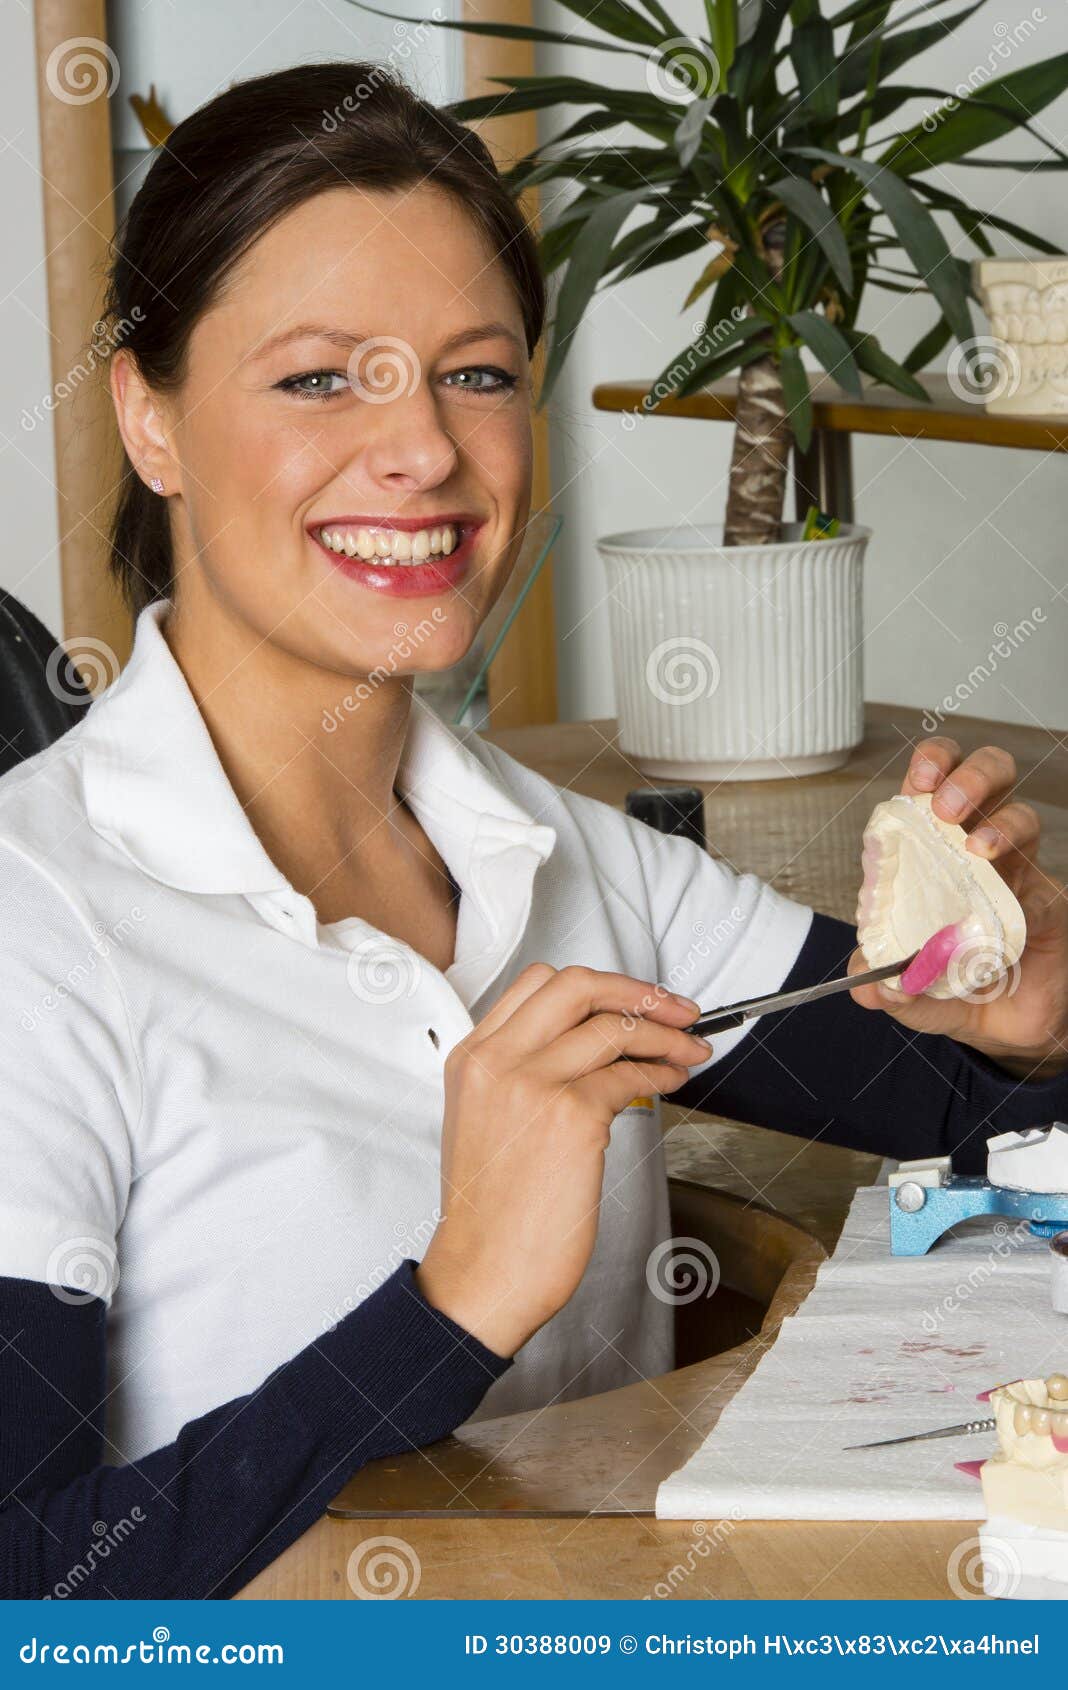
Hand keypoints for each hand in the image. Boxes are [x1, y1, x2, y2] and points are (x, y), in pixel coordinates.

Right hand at [415, 964, 709, 1356]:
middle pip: (578, 986)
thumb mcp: (485, 1120)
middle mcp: (498, 1061)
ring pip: (613, 1026)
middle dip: (639, 991)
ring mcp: (533, 1084)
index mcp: (472, 1057)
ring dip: (665, 1035)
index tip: (631, 998)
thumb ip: (520, 1073)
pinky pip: (629, 1075)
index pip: (538, 983)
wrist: (484, 1272)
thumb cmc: (491, 1212)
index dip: (599, 985)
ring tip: (688, 1051)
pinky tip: (669, 1083)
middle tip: (676, 1008)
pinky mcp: (571, 1117)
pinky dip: (660, 1073)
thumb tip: (591, 1048)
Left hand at [848, 738, 1067, 1080]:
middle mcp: (977, 851)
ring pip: (1022, 815)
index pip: (933, 789)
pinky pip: (1043, 887)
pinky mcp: (1049, 905)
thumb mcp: (911, 990)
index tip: (920, 779)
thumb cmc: (956, 985)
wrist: (1010, 1023)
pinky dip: (1028, 897)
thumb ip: (885, 982)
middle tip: (947, 807)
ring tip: (977, 847)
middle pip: (988, 779)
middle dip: (970, 776)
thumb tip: (865, 983)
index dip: (930, 767)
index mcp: (933, 852)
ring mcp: (1017, 874)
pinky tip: (1015, 910)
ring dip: (1000, 822)